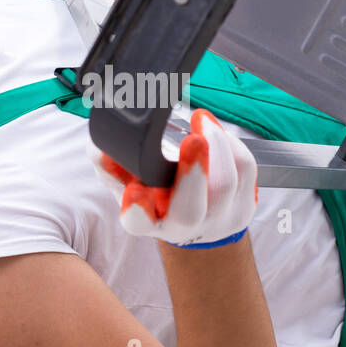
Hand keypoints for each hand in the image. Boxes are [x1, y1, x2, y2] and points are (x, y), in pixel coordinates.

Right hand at [88, 108, 258, 246]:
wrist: (199, 222)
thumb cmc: (159, 196)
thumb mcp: (130, 182)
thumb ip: (112, 165)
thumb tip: (99, 147)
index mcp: (149, 221)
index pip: (138, 222)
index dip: (136, 209)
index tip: (134, 191)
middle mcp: (182, 227)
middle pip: (190, 210)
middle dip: (192, 174)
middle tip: (192, 140)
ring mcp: (217, 221)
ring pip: (227, 184)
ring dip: (217, 144)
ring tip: (201, 119)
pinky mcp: (244, 207)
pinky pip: (247, 171)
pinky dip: (232, 144)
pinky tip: (216, 131)